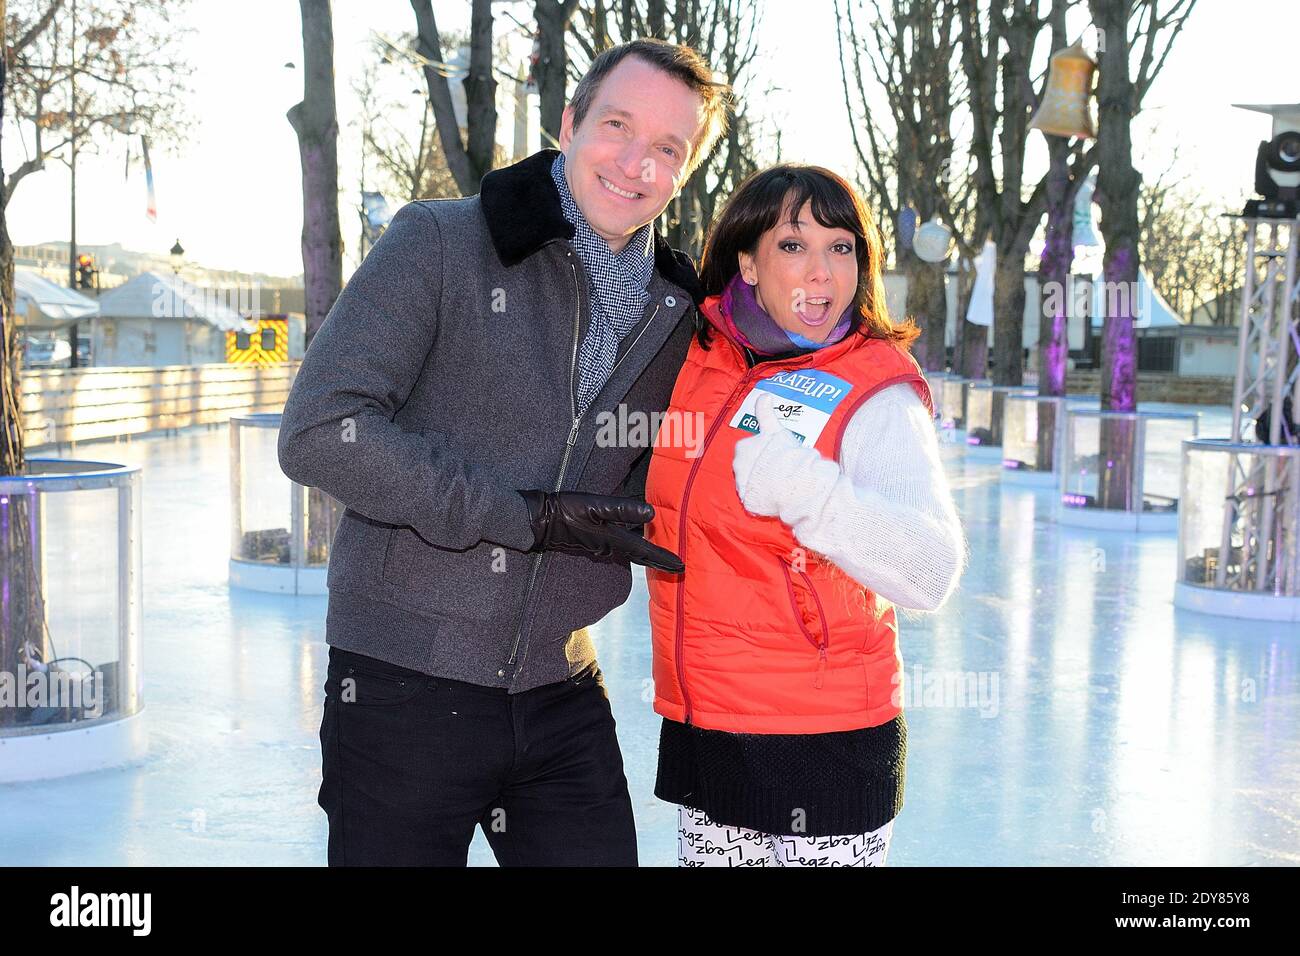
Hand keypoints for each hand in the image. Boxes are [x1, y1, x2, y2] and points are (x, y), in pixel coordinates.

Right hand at [518, 490, 684, 573]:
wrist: (540, 521)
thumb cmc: (566, 511)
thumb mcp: (595, 506)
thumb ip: (623, 510)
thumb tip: (652, 513)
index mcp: (614, 540)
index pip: (646, 551)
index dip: (664, 558)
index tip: (681, 566)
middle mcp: (610, 547)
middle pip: (641, 557)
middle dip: (659, 562)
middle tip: (678, 567)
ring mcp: (601, 545)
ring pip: (632, 551)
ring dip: (648, 554)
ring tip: (663, 554)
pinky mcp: (594, 540)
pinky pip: (621, 545)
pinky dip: (634, 545)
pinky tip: (637, 537)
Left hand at [733, 391, 817, 516]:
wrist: (790, 483)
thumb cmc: (783, 455)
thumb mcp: (776, 430)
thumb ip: (766, 412)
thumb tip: (764, 394)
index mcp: (742, 448)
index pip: (749, 447)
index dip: (763, 451)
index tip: (774, 455)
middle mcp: (737, 466)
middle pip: (748, 464)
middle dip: (759, 466)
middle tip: (777, 468)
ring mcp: (741, 484)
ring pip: (750, 481)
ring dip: (760, 481)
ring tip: (777, 482)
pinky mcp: (747, 500)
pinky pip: (752, 497)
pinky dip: (760, 496)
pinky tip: (772, 493)